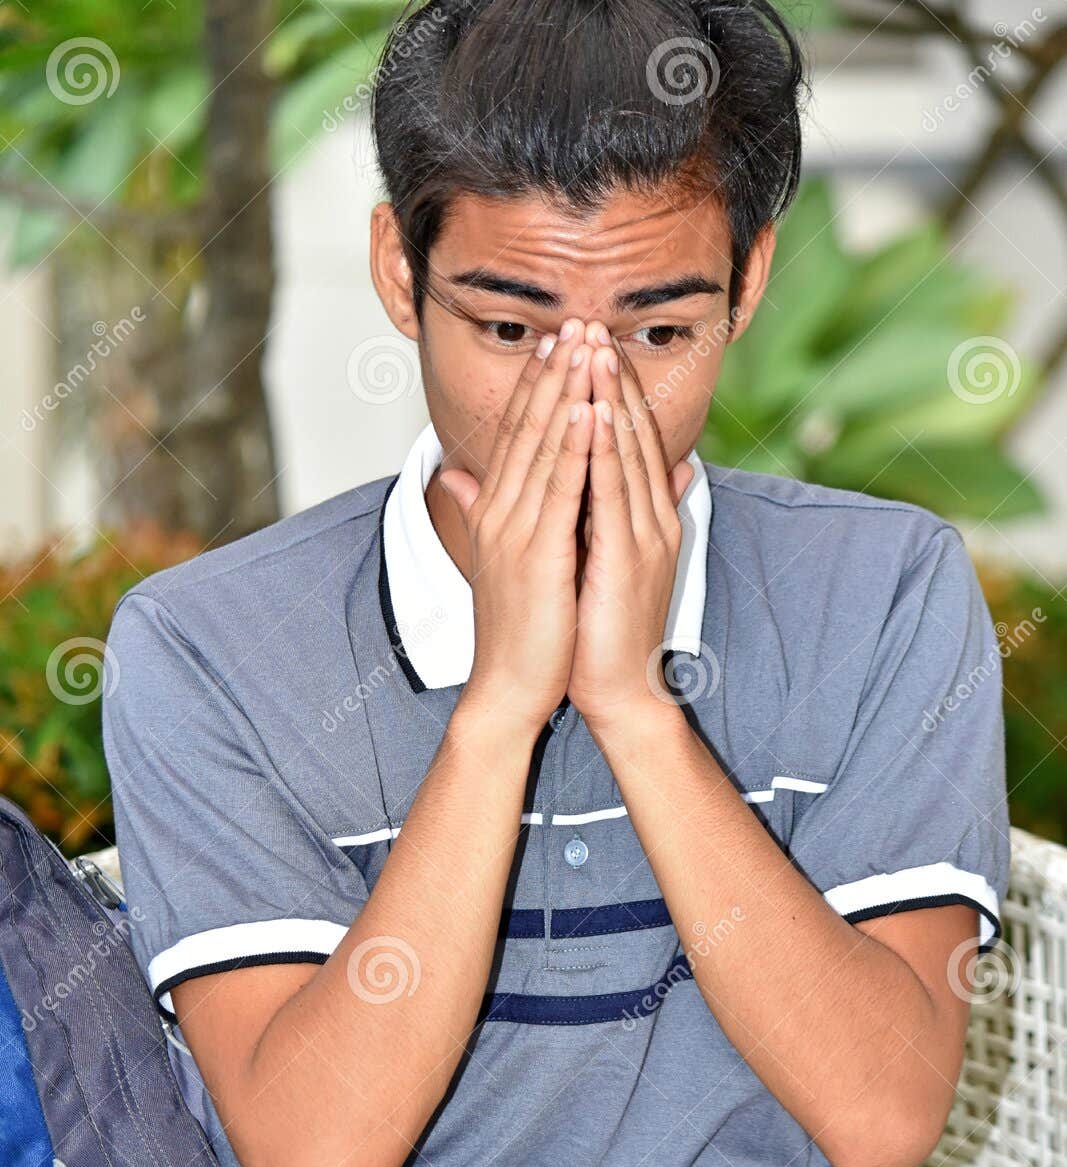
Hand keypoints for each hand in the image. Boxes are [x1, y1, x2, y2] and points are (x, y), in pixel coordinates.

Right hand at [438, 322, 594, 736]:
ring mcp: (516, 531)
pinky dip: (576, 448)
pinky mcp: (539, 555)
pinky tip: (590, 411)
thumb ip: (483, 511)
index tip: (557, 342)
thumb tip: (457, 479)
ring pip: (545, 447)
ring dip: (567, 393)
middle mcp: (499, 511)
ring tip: (586, 347)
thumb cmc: (517, 629)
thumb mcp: (500, 559)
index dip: (536, 385)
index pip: (515, 433)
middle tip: (576, 321)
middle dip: (554, 372)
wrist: (509, 687)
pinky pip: (561, 491)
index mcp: (495, 510)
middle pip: (528, 427)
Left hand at [566, 326, 693, 730]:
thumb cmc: (602, 630)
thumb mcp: (605, 560)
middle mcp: (651, 517)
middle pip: (632, 433)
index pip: (628, 439)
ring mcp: (644, 535)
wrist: (619, 690)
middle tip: (593, 323)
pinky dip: (605, 450)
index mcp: (644, 516)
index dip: (611, 390)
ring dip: (610, 398)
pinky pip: (614, 494)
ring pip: (627, 453)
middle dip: (611, 378)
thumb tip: (627, 476)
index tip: (590, 343)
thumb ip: (611, 514)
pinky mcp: (629, 558)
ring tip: (593, 348)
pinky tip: (594, 414)